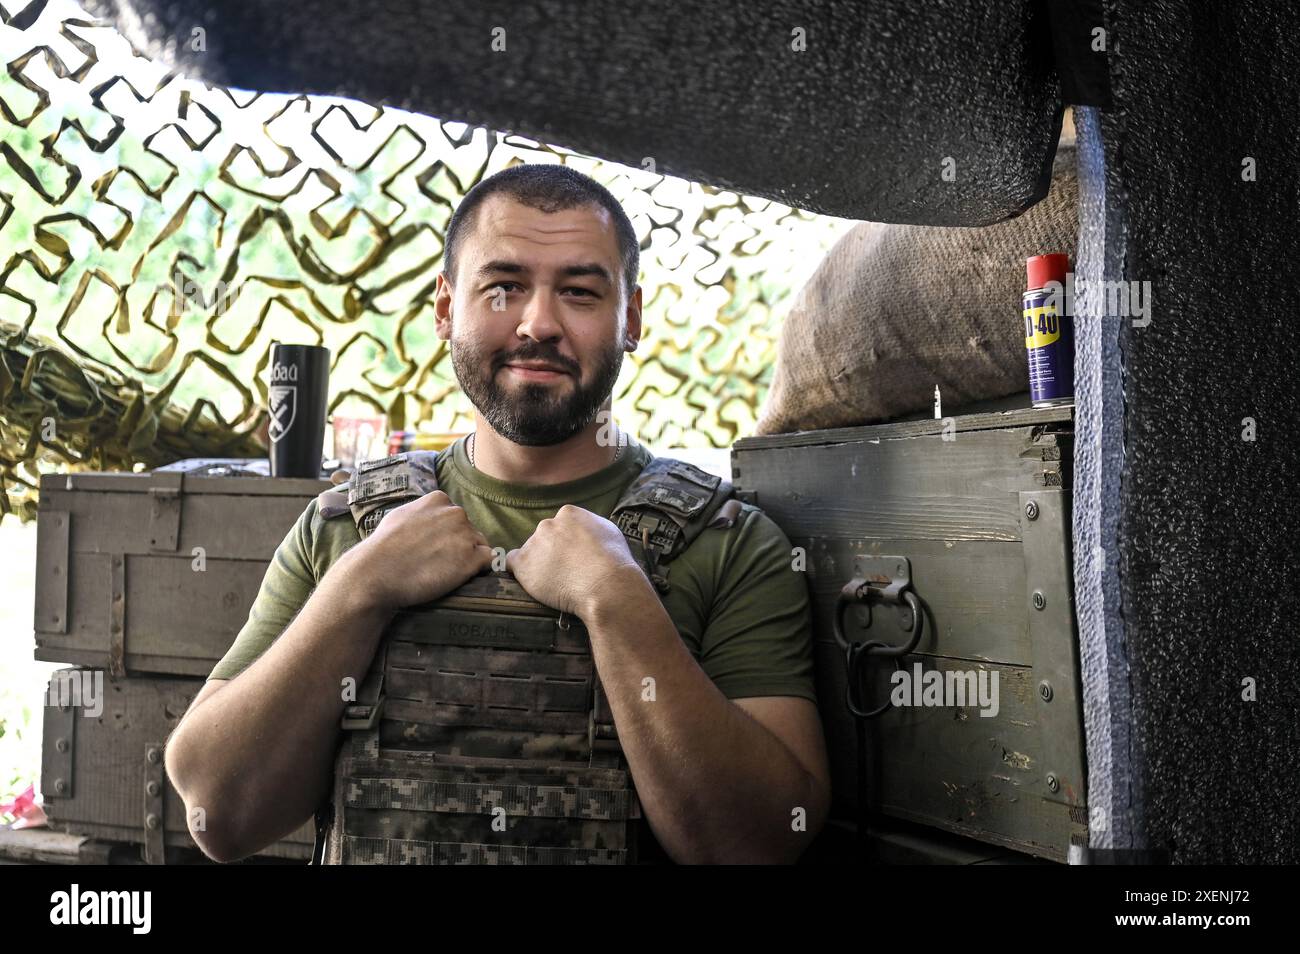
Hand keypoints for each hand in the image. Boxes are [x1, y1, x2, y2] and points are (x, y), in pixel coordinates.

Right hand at [340, 491, 493, 611]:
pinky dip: (478, 571)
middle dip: (461, 547)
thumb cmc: (383, 547)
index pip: (456, 517)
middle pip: (471, 531)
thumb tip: (430, 517)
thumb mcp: (401, 516)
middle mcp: (456, 513)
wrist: (377, 572)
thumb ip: (422, 513)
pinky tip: (459, 578)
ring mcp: (466, 535)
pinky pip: (488, 562)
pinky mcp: (473, 558)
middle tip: (440, 564)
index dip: (448, 536)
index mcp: (439, 500)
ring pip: (481, 546)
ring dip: (470, 559)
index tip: (435, 549)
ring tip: (446, 572)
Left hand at [505, 505, 645, 618]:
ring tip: (556, 581)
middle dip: (553, 551)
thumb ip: (590, 526)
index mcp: (568, 513)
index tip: (574, 556)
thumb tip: (584, 530)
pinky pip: (511, 563)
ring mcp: (533, 543)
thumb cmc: (614, 561)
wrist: (606, 585)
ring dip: (539, 563)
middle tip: (566, 570)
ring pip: (531, 552)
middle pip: (545, 537)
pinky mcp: (523, 564)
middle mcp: (548, 524)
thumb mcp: (608, 531)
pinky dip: (519, 571)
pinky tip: (530, 580)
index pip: (560, 525)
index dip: (567, 542)